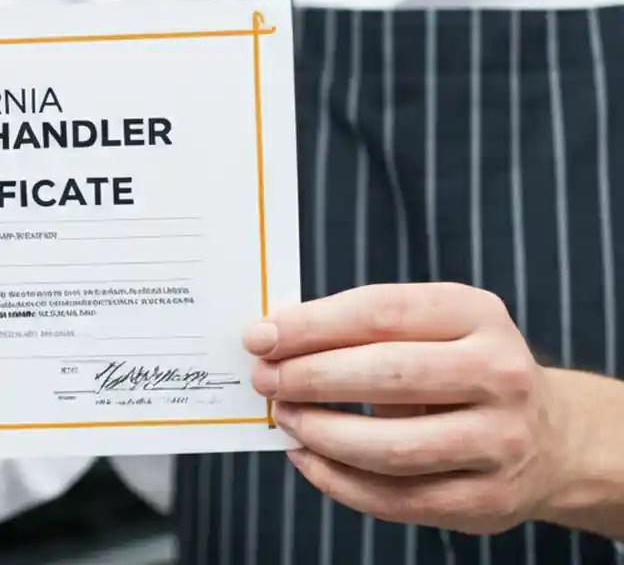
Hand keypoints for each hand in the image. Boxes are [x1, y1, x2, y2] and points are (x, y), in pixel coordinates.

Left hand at [244, 283, 568, 534]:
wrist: (550, 438)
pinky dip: (337, 480)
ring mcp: (499, 442)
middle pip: (386, 375)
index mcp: (478, 315)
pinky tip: (307, 457)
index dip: (311, 326)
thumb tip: (274, 339)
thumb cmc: (463, 370)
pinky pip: (395, 498)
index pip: (381, 312)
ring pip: (389, 447)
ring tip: (286, 418)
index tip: (261, 337)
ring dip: (321, 433)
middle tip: (266, 379)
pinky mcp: (487, 500)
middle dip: (309, 378)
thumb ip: (362, 329)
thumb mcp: (433, 328)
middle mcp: (500, 375)